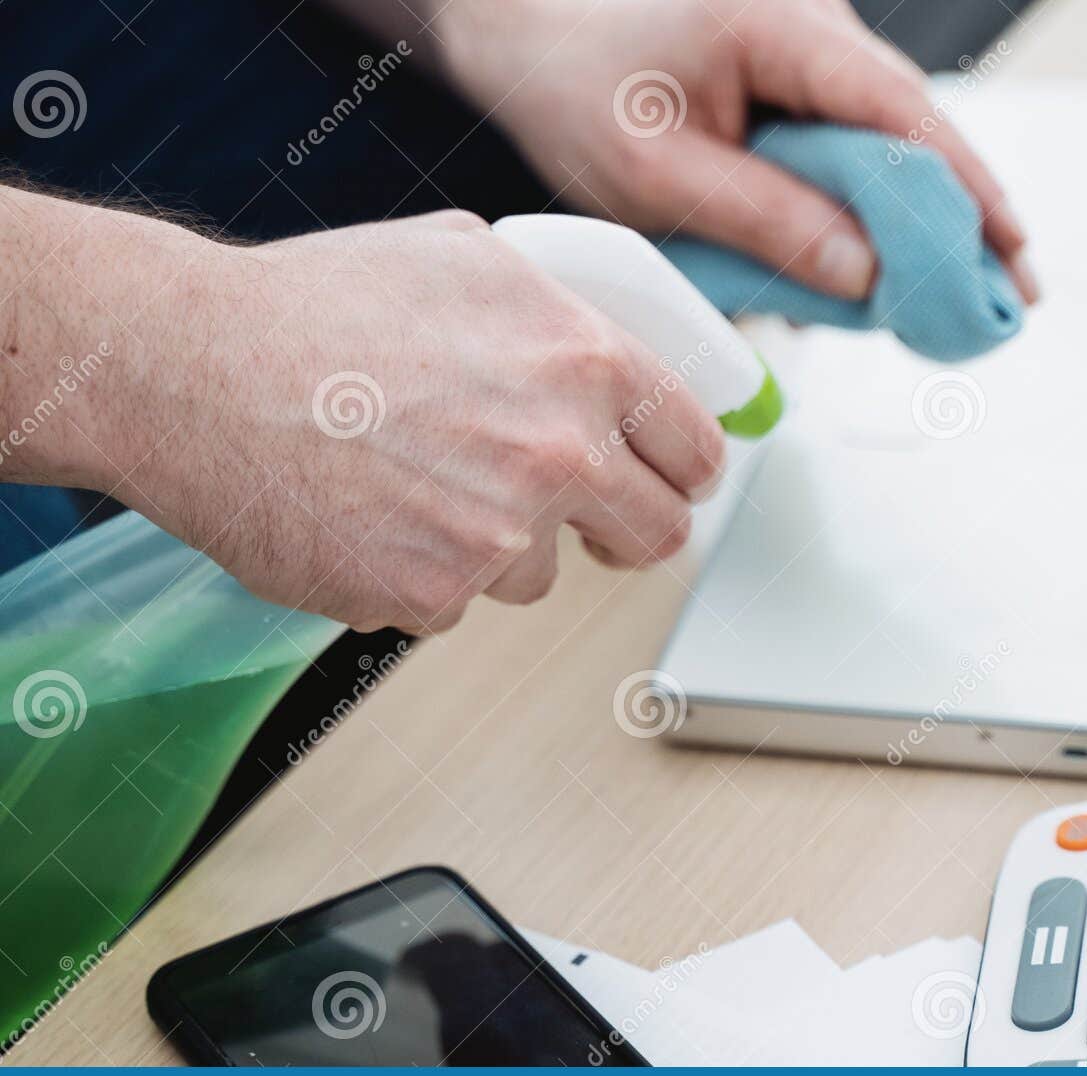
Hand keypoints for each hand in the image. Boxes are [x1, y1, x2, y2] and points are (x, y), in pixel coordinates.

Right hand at [76, 210, 724, 632]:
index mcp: (584, 363)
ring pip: (542, 572)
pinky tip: (369, 513)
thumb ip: (558, 316)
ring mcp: (498, 535)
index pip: (694, 449)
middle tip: (585, 518)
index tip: (671, 482)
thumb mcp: (466, 260)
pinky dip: (422, 571)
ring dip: (499, 543)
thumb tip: (611, 350)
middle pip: (655, 535)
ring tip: (416, 481)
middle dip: (623, 528)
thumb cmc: (311, 305)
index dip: (683, 470)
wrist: (188, 368)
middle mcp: (559, 454)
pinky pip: (459, 600)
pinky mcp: (432, 596)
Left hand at [433, 0, 1037, 302]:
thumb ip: (764, 219)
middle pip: (913, 129)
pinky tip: (877, 266)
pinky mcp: (790, 74)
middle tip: (1004, 298)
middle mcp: (812, 25)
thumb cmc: (573, 81)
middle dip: (963, 217)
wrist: (522, 25)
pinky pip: (845, 142)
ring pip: (884, 141)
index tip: (1010, 255)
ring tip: (952, 297)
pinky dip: (866, 204)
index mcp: (782, 30)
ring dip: (918, 218)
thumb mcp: (657, 171)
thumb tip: (863, 274)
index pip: (902, 114)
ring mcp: (806, 46)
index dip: (967, 191)